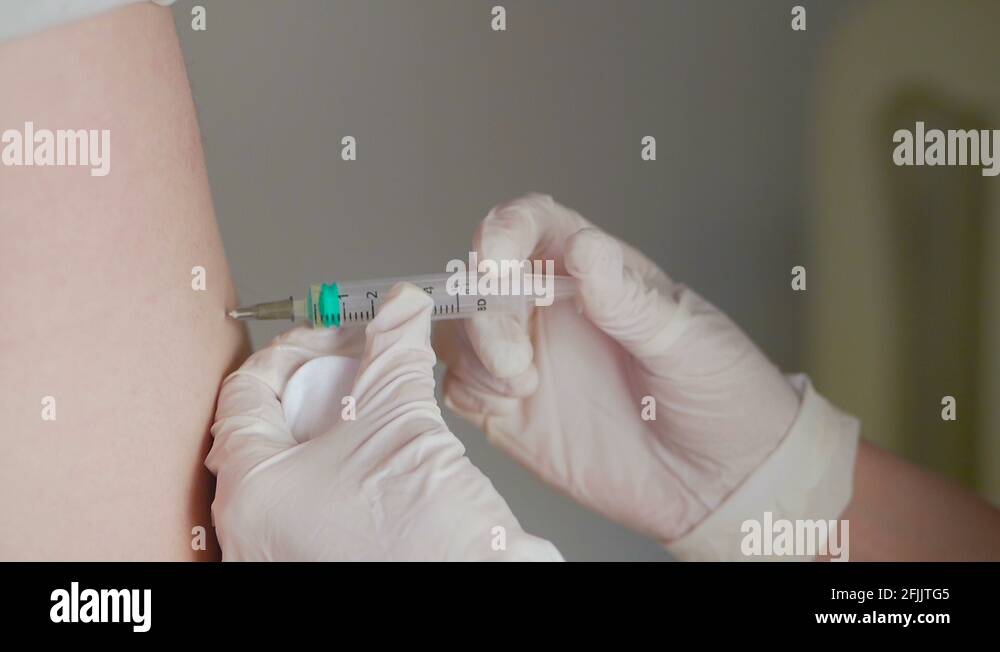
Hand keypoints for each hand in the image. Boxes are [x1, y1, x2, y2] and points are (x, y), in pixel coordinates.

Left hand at [206, 283, 561, 560]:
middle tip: (354, 365)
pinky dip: (333, 467)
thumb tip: (400, 307)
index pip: (244, 393)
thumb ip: (393, 348)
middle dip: (312, 386)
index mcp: (250, 492)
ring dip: (325, 426)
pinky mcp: (311, 562)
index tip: (332, 334)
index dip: (293, 349)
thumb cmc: (425, 530)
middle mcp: (249, 533)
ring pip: (285, 468)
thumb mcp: (401, 415)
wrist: (474, 583)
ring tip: (370, 406)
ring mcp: (278, 555)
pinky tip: (373, 452)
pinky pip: (305, 503)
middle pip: (263, 430)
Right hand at [435, 194, 805, 544]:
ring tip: (521, 383)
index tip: (497, 265)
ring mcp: (531, 359)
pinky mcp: (515, 411)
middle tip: (514, 353)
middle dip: (485, 308)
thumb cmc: (723, 397)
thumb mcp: (688, 342)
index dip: (504, 232)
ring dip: (475, 349)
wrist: (723, 483)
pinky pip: (463, 386)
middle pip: (485, 279)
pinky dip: (470, 388)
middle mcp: (553, 310)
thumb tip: (586, 248)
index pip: (533, 227)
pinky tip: (512, 405)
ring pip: (464, 331)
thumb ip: (630, 301)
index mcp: (597, 273)